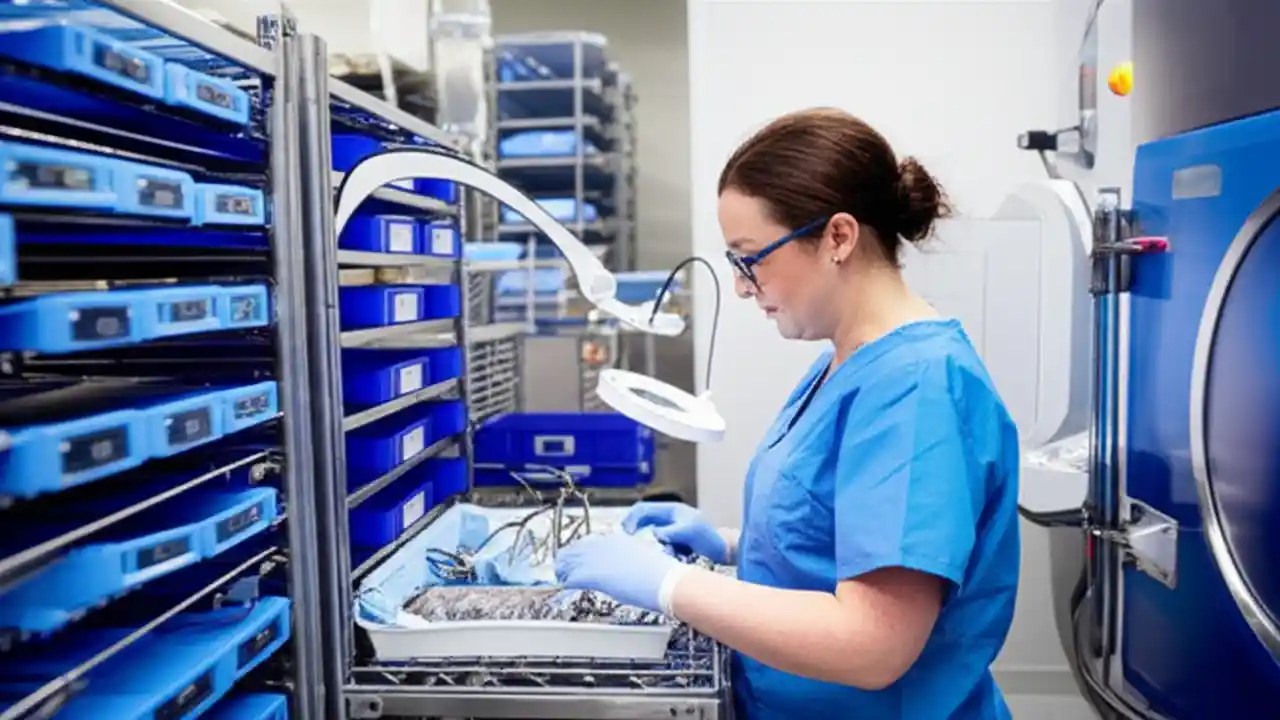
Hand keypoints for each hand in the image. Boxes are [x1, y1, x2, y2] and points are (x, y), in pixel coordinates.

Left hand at [555, 532, 680, 612]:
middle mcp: (604, 545)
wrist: (665, 581)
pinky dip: (566, 582)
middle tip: (564, 569)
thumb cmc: (662, 573)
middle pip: (574, 550)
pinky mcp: (593, 575)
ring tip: (561, 578)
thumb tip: (624, 567)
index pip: (589, 542)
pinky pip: (571, 577)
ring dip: (564, 570)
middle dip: (568, 560)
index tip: (579, 559)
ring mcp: (597, 559)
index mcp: (618, 539)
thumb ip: (629, 558)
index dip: (581, 552)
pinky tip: (565, 586)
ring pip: (568, 561)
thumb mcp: (644, 557)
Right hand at [622, 501, 730, 563]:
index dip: (632, 518)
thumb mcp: (689, 532)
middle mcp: (667, 517)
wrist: (721, 550)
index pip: (643, 509)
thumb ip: (671, 531)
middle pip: (641, 519)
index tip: (626, 532)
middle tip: (625, 544)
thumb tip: (653, 534)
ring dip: (640, 540)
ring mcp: (668, 528)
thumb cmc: (708, 538)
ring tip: (636, 551)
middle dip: (632, 530)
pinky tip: (649, 556)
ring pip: (646, 531)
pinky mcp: (670, 540)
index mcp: (671, 510)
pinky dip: (649, 548)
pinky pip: (654, 542)